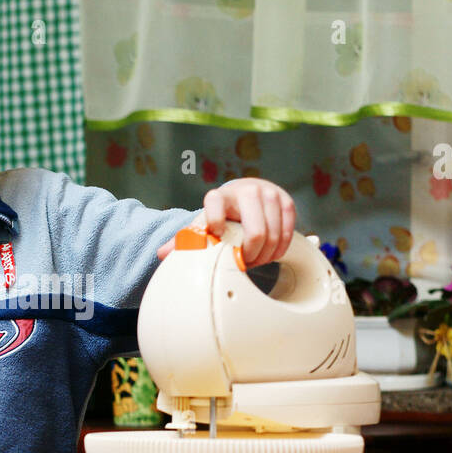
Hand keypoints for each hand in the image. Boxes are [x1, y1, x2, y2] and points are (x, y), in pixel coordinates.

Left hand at [158, 177, 295, 266]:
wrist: (245, 195)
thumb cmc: (222, 215)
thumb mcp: (203, 224)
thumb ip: (186, 239)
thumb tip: (162, 254)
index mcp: (220, 196)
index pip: (215, 206)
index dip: (216, 226)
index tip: (218, 236)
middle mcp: (246, 191)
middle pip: (256, 233)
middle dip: (251, 255)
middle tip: (245, 261)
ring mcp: (269, 194)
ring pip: (274, 237)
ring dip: (265, 255)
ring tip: (255, 258)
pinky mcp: (286, 202)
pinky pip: (288, 234)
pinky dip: (279, 249)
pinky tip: (269, 251)